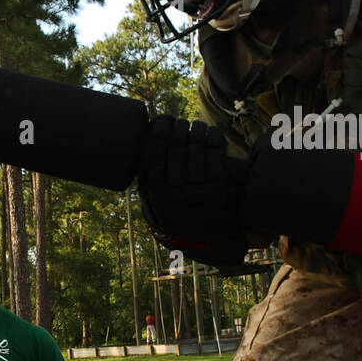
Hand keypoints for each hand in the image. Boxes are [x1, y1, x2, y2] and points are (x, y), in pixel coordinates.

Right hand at [138, 117, 249, 265]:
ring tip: (194, 125)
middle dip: (177, 128)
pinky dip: (214, 139)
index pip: (154, 155)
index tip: (160, 121)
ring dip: (196, 130)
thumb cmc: (176, 214)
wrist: (205, 239)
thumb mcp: (154, 203)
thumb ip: (147, 180)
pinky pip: (216, 155)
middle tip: (179, 122)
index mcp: (156, 195)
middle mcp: (175, 193)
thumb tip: (142, 146)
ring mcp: (198, 191)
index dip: (157, 133)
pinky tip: (211, 131)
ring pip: (196, 148)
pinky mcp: (220, 188)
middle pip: (175, 149)